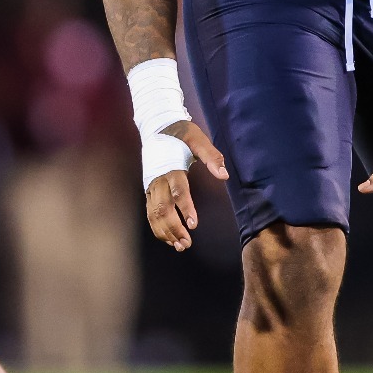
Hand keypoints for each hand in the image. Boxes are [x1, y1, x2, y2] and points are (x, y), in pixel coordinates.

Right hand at [143, 120, 226, 252]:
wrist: (157, 127)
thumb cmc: (180, 133)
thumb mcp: (198, 139)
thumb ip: (211, 156)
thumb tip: (223, 175)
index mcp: (170, 167)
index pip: (178, 191)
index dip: (185, 208)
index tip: (194, 224)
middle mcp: (158, 179)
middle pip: (163, 208)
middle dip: (174, 228)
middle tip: (187, 243)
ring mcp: (151, 186)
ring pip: (154, 214)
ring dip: (165, 232)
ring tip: (180, 246)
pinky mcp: (148, 190)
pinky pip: (150, 213)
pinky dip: (157, 228)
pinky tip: (168, 239)